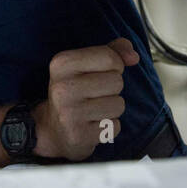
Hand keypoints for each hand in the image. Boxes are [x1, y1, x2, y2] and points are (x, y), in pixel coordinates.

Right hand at [34, 38, 135, 160]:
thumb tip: (134, 57)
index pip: (109, 57)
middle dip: (112, 89)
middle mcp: (62, 87)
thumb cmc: (75, 92)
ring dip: (112, 108)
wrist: (52, 129)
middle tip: (93, 95)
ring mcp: (69, 113)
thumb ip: (113, 52)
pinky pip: (115, 126)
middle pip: (117, 81)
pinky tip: (92, 124)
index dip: (114, 65)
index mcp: (62, 64)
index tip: (99, 73)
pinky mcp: (79, 135)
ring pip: (119, 104)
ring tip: (93, 110)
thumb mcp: (86, 65)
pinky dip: (109, 126)